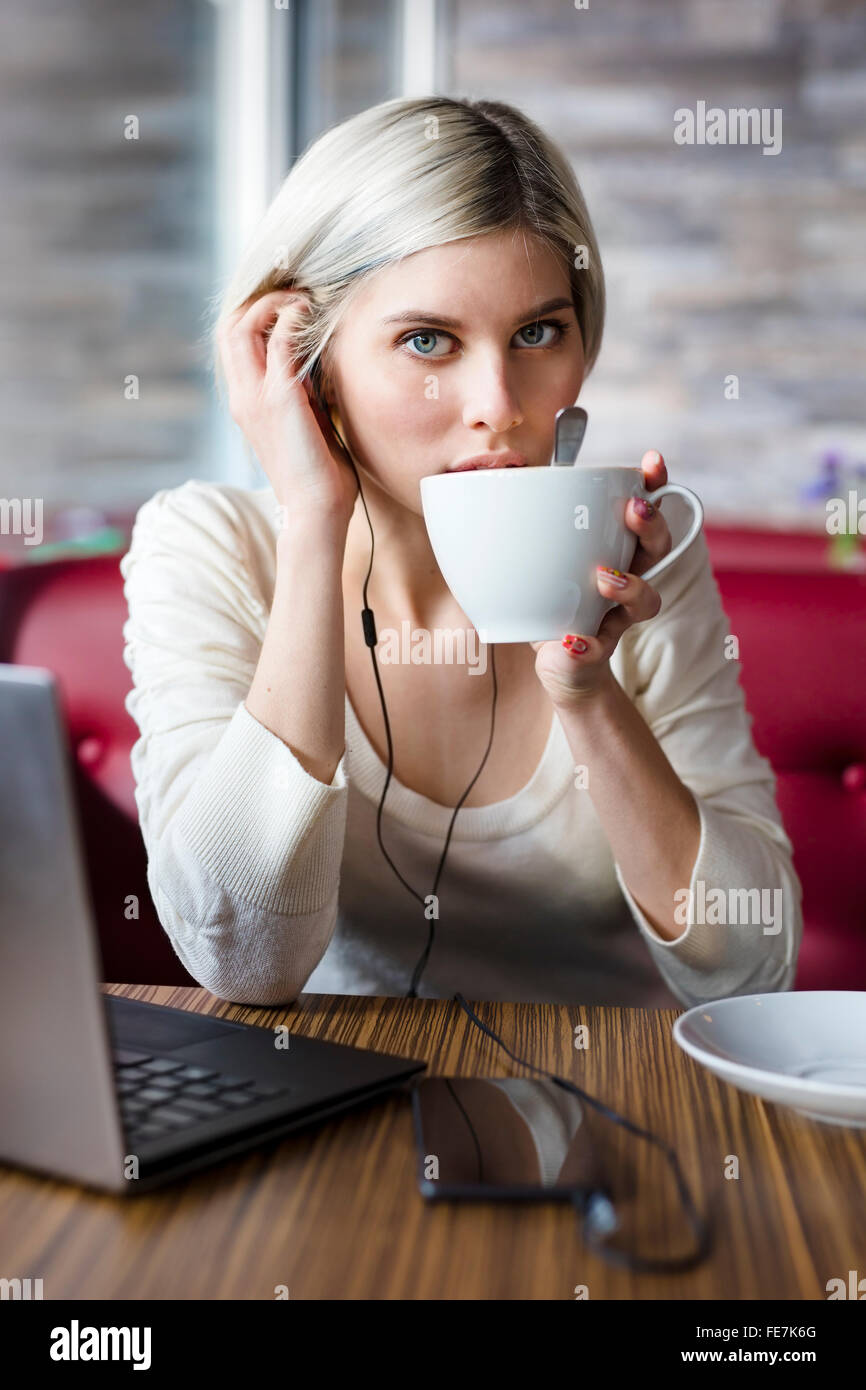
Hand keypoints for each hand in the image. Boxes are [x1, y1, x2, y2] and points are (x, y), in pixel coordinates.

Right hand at [216, 289, 358, 526]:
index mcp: (245, 403)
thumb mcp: (305, 422)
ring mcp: (256, 397)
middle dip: (259, 301)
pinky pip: (279, 341)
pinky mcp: (280, 399)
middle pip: (228, 327)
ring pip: (242, 326)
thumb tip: (315, 361)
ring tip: (301, 301)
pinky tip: (310, 315)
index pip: (232, 343)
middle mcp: (242, 396)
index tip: (288, 306)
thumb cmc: (318, 474)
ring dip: (273, 304)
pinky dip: (293, 319)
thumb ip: (302, 391)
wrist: (315, 510)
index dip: (254, 314)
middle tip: (294, 296)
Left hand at [531, 450, 671, 705]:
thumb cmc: (550, 598)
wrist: (561, 664)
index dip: (655, 483)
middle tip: (633, 510)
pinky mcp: (596, 651)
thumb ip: (520, 521)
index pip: (646, 508)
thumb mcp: (535, 555)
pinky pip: (598, 650)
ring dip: (631, 586)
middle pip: (658, 548)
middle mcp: (628, 578)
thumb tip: (480, 479)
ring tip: (603, 577)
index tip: (651, 460)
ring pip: (646, 600)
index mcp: (615, 548)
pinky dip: (586, 646)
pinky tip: (571, 639)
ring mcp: (616, 616)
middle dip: (651, 526)